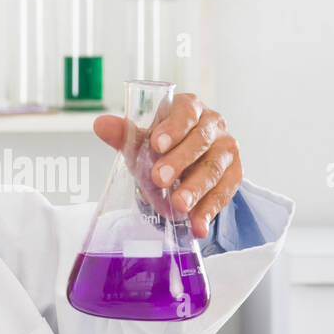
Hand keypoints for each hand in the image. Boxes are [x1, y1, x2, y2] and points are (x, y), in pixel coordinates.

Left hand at [93, 93, 240, 239]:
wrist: (187, 164)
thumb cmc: (164, 146)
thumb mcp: (143, 140)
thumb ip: (124, 134)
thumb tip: (100, 125)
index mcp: (190, 108)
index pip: (185, 113)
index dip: (172, 128)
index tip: (156, 145)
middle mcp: (213, 125)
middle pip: (200, 142)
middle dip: (180, 161)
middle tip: (159, 178)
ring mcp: (226, 151)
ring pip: (214, 169)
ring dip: (196, 189)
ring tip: (179, 206)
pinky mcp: (233, 176)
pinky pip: (223, 194)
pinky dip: (209, 211)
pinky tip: (197, 225)